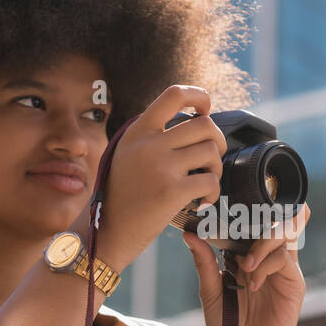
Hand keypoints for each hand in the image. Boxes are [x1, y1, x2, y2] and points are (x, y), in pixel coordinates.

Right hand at [88, 85, 227, 270]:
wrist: (108, 231)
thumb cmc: (122, 195)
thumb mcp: (126, 154)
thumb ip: (151, 136)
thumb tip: (194, 121)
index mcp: (138, 131)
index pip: (174, 94)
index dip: (199, 96)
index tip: (206, 110)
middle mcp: (149, 144)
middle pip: (205, 125)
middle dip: (217, 141)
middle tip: (211, 159)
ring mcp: (160, 166)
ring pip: (211, 151)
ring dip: (216, 168)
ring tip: (204, 182)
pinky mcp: (171, 192)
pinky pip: (211, 181)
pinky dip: (213, 193)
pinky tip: (201, 202)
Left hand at [183, 202, 310, 325]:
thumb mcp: (211, 291)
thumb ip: (205, 262)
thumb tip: (190, 234)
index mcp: (248, 259)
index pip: (251, 226)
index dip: (240, 216)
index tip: (219, 215)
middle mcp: (268, 260)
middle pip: (272, 222)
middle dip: (256, 219)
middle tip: (237, 226)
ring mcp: (283, 270)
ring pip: (281, 234)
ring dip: (260, 245)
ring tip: (243, 266)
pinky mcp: (294, 283)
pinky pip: (284, 259)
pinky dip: (265, 265)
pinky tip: (252, 283)